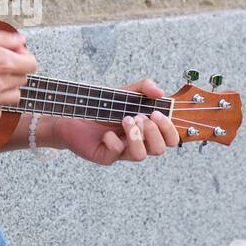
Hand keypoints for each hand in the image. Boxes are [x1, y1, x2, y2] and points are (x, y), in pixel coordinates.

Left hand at [47, 78, 179, 164]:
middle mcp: (138, 143)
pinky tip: (105, 132)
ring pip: (141, 155)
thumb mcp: (126, 92)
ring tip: (125, 120)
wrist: (76, 112)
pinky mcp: (106, 157)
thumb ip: (144, 88)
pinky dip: (112, 140)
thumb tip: (160, 92)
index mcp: (148, 131)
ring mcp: (123, 152)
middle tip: (140, 116)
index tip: (156, 113)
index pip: (170, 138)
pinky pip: (116, 153)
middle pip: (160, 149)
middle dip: (154, 132)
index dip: (169, 129)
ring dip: (136, 136)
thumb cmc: (104, 105)